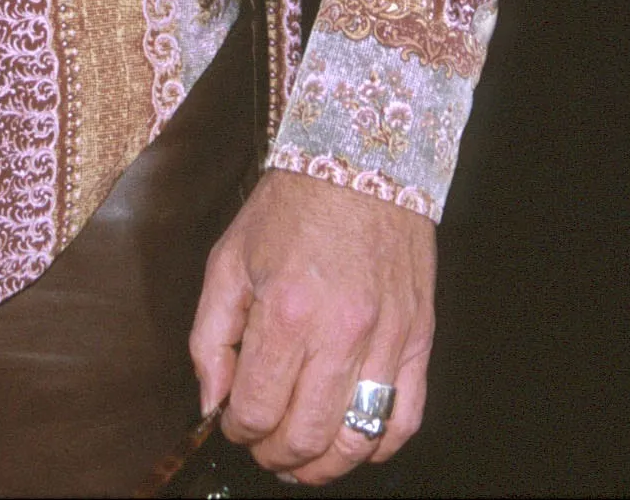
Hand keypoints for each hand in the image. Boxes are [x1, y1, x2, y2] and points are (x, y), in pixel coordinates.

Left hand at [191, 169, 435, 483]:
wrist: (360, 162)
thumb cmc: (291, 208)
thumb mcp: (228, 259)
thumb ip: (210, 337)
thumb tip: (211, 401)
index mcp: (285, 311)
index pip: (258, 409)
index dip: (237, 429)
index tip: (232, 424)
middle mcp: (339, 333)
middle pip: (306, 436)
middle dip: (275, 455)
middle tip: (262, 448)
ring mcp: (386, 340)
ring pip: (355, 440)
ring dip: (323, 466)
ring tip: (302, 459)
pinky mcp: (418, 339)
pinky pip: (405, 420)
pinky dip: (377, 446)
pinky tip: (352, 441)